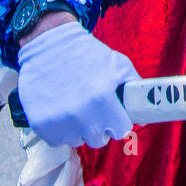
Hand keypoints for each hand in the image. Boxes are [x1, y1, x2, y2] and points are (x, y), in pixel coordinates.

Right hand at [16, 20, 138, 147]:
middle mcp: (80, 115)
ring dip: (78, 128)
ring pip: (77, 141)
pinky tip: (60, 109)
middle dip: (100, 126)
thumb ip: (135, 88)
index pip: (121, 130)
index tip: (115, 115)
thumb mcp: (118, 64)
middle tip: (94, 108)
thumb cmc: (87, 54)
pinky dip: (59, 129)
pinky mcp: (40, 124)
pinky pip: (57, 141)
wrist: (49, 45)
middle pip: (99, 140)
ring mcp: (58, 122)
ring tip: (75, 105)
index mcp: (102, 99)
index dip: (119, 122)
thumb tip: (144, 113)